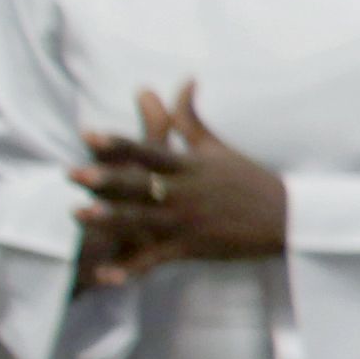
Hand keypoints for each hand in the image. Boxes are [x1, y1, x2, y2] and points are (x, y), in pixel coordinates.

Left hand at [72, 85, 285, 290]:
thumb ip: (190, 118)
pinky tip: (107, 277)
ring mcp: (189, 221)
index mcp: (190, 166)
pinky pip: (157, 260)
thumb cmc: (251, 180)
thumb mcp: (217, 148)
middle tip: (72, 174)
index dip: (119, 143)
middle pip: (141, 184)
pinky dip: (131, 269)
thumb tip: (181, 81)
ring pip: (142, 220)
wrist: (288, 218)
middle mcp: (186, 192)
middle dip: (106, 179)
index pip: (149, 150)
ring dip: (110, 218)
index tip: (90, 135)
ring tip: (78, 214)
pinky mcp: (194, 248)